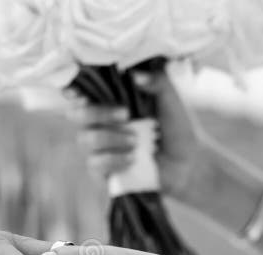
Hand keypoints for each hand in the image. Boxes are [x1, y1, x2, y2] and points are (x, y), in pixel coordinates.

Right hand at [69, 69, 201, 197]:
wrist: (188, 163)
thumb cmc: (177, 129)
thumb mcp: (171, 100)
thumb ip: (157, 82)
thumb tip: (135, 75)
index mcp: (110, 103)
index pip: (82, 94)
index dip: (74, 91)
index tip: (82, 91)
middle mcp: (99, 124)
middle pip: (76, 115)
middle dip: (97, 113)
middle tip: (125, 114)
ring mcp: (98, 149)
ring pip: (85, 139)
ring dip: (112, 138)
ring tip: (136, 142)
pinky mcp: (102, 172)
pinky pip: (94, 163)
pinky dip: (114, 159)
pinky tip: (133, 159)